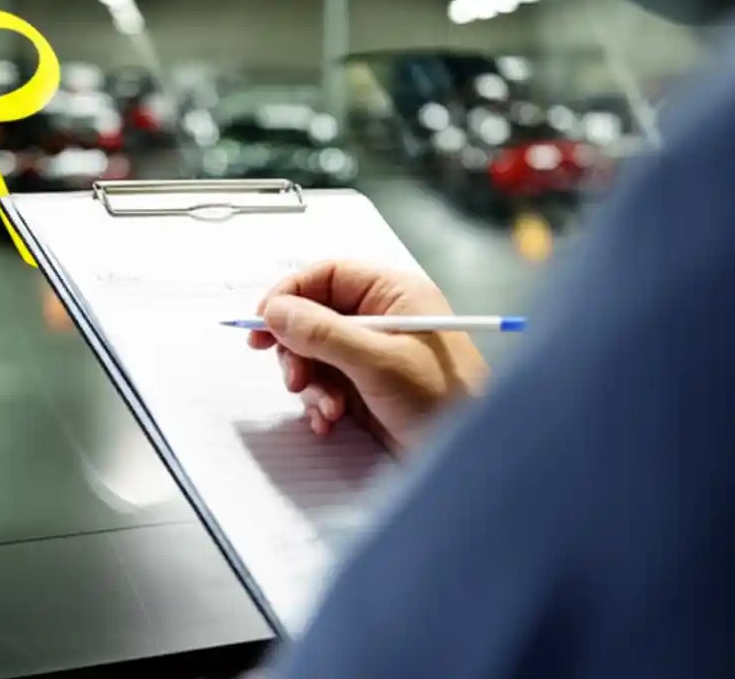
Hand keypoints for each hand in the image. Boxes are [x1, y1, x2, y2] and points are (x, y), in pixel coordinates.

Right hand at [249, 261, 488, 452]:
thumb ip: (322, 333)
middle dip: (297, 349)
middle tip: (294, 377)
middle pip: (312, 316)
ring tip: (327, 408)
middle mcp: (381, 317)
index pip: (326, 276)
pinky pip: (326, 383)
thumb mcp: (378, 362)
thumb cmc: (445, 400)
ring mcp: (373, 352)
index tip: (262, 322)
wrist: (472, 458)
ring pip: (314, 353)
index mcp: (393, 293)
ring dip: (310, 383)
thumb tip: (276, 311)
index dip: (290, 295)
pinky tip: (330, 420)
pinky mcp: (367, 385)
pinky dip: (320, 401)